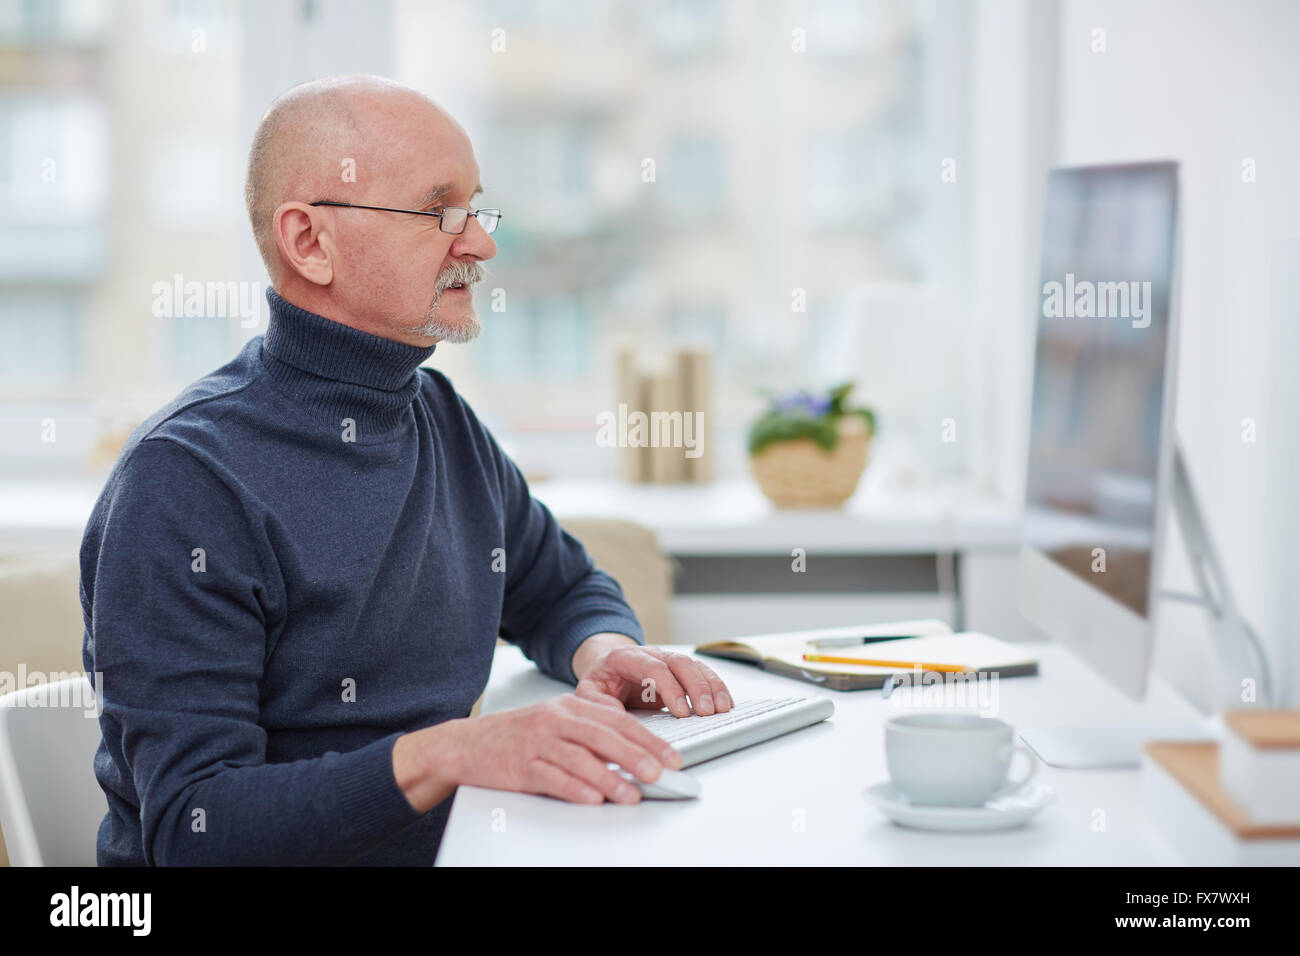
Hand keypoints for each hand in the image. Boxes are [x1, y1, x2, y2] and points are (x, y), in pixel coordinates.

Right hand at [448, 695, 682, 804]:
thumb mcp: (555, 723)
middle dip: (636, 755)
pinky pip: (551, 778)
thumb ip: (590, 732)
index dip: (647, 738)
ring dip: (609, 777)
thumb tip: (634, 752)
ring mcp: (537, 742)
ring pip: (580, 758)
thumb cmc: (517, 736)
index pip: (617, 720)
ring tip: (630, 793)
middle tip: (660, 773)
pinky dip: (574, 789)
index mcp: (568, 707)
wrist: (466, 745)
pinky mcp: (520, 766)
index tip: (670, 756)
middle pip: (603, 736)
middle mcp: (555, 720)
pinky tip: (591, 799)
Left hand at [575, 644, 733, 717]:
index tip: (680, 712)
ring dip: (711, 687)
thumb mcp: (587, 692)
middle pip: (680, 663)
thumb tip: (614, 713)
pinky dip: (716, 687)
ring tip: (721, 709)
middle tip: (705, 712)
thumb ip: (596, 702)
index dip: (670, 688)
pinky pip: (703, 674)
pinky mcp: (680, 672)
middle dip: (696, 687)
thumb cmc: (600, 682)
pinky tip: (725, 703)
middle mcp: (651, 654)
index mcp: (626, 657)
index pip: (653, 667)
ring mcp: (668, 661)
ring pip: (695, 666)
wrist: (607, 668)